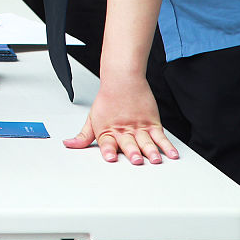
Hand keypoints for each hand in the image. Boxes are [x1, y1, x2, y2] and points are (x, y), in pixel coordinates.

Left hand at [63, 76, 179, 164]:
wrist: (122, 79)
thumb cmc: (107, 100)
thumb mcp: (92, 118)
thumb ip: (83, 137)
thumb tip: (68, 144)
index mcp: (107, 131)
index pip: (106, 143)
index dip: (108, 150)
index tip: (110, 157)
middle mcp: (123, 131)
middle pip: (128, 143)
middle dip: (132, 152)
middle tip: (136, 160)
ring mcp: (139, 127)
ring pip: (146, 141)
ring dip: (151, 151)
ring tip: (155, 159)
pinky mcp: (152, 123)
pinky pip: (160, 136)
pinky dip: (167, 146)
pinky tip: (171, 154)